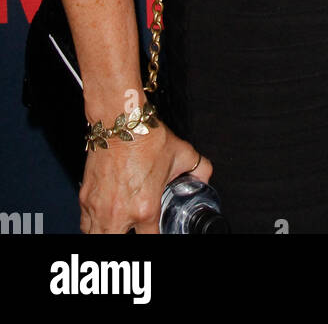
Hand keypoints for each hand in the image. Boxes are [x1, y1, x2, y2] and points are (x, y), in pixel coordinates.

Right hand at [79, 121, 212, 234]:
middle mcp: (120, 213)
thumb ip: (199, 169)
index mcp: (145, 208)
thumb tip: (204, 178)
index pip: (150, 241)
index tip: (156, 230)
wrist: (121, 120)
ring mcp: (99, 207)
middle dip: (127, 239)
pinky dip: (93, 224)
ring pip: (97, 237)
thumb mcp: (183, 153)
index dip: (156, 236)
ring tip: (118, 228)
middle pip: (117, 245)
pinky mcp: (85, 196)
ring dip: (109, 234)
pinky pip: (85, 222)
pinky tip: (103, 219)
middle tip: (135, 230)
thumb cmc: (148, 136)